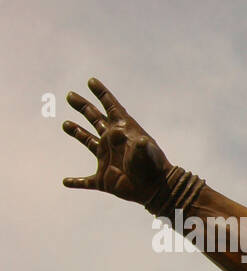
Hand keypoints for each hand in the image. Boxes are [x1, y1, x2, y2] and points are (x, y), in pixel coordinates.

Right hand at [62, 78, 169, 205]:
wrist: (156, 190)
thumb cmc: (154, 169)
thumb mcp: (147, 156)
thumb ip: (141, 148)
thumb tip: (140, 141)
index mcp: (122, 132)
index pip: (111, 108)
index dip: (102, 93)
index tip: (91, 81)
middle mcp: (112, 142)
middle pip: (95, 119)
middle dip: (83, 106)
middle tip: (70, 95)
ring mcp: (107, 159)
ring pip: (88, 141)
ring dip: (77, 132)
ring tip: (65, 124)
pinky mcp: (103, 180)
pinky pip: (86, 182)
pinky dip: (77, 182)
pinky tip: (67, 182)